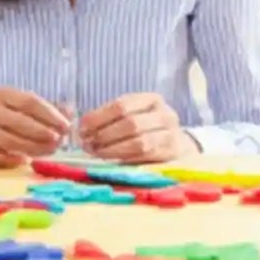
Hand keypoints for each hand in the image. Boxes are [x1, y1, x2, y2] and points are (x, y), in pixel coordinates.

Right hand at [0, 87, 70, 168]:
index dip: (50, 114)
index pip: (29, 101)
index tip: (66, 127)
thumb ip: (55, 111)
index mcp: (3, 95)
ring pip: (8, 139)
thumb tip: (69, 111)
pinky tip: (23, 161)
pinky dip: (8, 158)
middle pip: (18, 120)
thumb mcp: (36, 114)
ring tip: (48, 151)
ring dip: (32, 147)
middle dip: (42, 132)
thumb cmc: (19, 124)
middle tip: (58, 141)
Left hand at [78, 93, 198, 163]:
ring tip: (96, 152)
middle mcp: (165, 114)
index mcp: (152, 99)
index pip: (122, 105)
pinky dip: (124, 158)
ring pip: (139, 142)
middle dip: (104, 134)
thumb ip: (111, 117)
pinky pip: (145, 157)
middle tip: (87, 143)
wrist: (177, 143)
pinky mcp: (170, 154)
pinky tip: (111, 159)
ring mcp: (171, 134)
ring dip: (113, 149)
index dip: (99, 117)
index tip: (82, 127)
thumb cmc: (147, 126)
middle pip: (131, 124)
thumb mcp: (134, 114)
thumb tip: (83, 129)